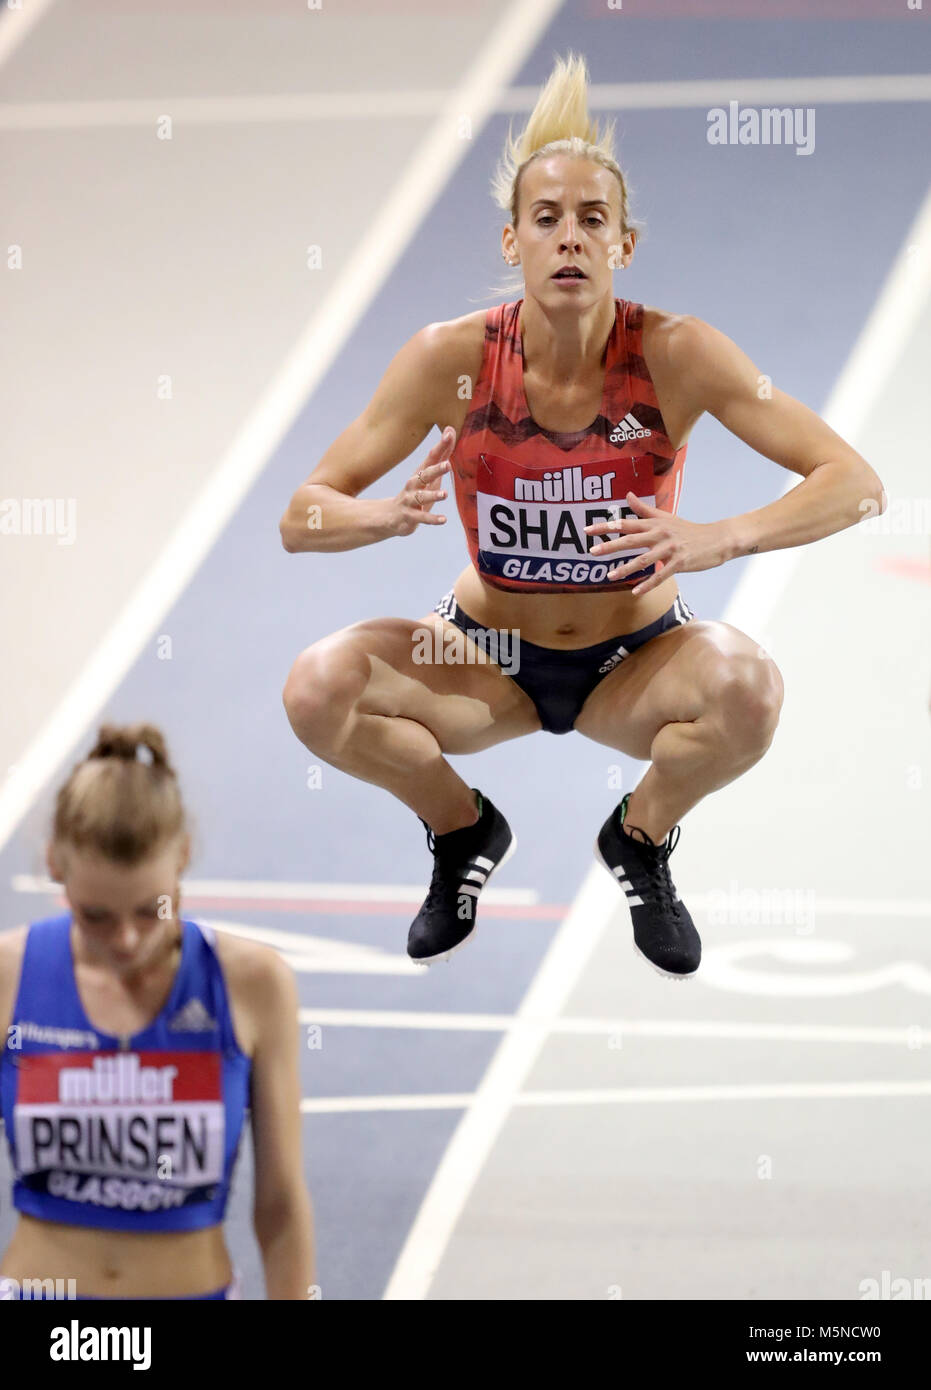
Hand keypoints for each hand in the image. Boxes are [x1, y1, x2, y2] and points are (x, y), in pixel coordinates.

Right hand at [391, 426, 454, 536]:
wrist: (392, 516)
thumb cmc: (416, 492)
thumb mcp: (430, 475)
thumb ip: (442, 456)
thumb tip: (451, 430)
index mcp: (421, 472)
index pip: (432, 457)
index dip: (441, 446)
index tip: (449, 433)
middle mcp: (414, 484)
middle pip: (425, 474)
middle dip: (436, 469)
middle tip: (448, 465)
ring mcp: (410, 500)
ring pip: (421, 496)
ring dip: (433, 495)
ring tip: (445, 494)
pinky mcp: (409, 516)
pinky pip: (421, 518)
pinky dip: (432, 519)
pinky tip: (443, 520)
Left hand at [584, 492, 732, 594]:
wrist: (717, 539)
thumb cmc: (688, 530)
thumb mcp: (666, 517)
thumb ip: (644, 509)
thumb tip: (628, 496)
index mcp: (654, 524)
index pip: (625, 523)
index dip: (606, 526)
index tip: (587, 530)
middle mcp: (660, 534)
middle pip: (630, 539)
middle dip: (610, 545)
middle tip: (592, 552)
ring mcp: (670, 549)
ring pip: (643, 560)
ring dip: (626, 569)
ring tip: (609, 577)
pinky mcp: (680, 562)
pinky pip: (660, 575)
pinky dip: (648, 584)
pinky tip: (635, 592)